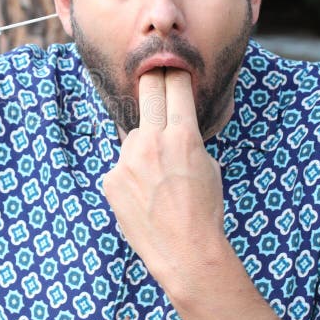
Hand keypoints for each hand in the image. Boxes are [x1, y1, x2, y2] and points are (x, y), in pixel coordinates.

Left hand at [103, 68, 225, 289]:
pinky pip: (121, 167)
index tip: (169, 67)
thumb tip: (173, 127)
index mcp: (183, 135)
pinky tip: (143, 199)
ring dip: (142, 149)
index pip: (175, 87)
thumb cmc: (205, 211)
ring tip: (157, 181)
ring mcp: (127, 160)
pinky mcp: (111, 179)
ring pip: (133, 138)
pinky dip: (130, 178)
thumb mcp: (207, 167)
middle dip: (151, 81)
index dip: (173, 74)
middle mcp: (152, 141)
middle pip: (147, 93)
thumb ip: (186, 141)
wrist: (185, 252)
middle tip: (150, 74)